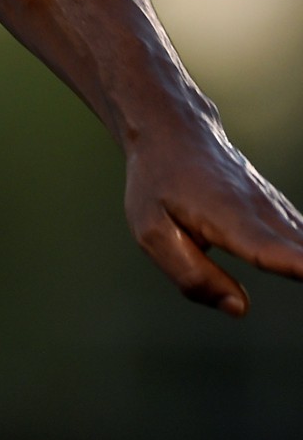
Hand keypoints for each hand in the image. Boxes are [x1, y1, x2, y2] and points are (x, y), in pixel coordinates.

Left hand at [124, 113, 302, 315]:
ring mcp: (276, 208)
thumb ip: (192, 274)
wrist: (173, 131)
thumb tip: (239, 309)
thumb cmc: (158, 183)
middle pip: (301, 249)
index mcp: (226, 217)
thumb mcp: (152, 231)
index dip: (295, 264)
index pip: (267, 248)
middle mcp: (261, 211)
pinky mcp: (282, 211)